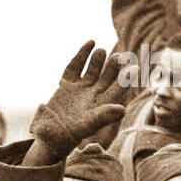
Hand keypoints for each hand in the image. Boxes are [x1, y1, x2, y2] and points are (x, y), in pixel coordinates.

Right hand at [28, 41, 127, 161]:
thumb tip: (122, 110)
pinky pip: (75, 67)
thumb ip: (103, 117)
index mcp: (102, 107)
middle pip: (107, 78)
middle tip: (119, 57)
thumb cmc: (67, 137)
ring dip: (98, 60)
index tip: (134, 68)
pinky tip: (90, 42)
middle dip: (113, 68)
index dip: (125, 80)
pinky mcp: (66, 85)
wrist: (47, 138)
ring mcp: (80, 90)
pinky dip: (82, 55)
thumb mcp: (86, 127)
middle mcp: (93, 97)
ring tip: (102, 51)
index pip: (117, 91)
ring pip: (93, 71)